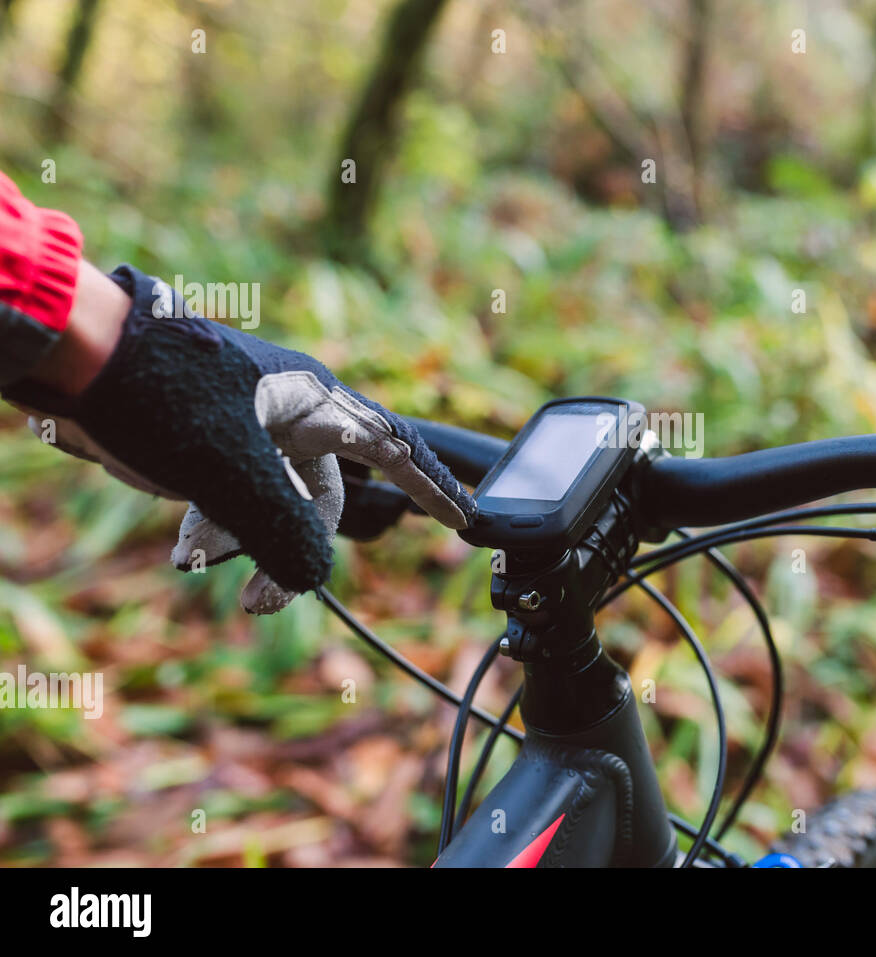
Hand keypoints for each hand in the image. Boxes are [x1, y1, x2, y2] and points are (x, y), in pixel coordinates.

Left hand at [4, 264, 472, 612]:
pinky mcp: (210, 441)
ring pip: (270, 503)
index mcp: (314, 403)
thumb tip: (313, 578)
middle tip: (260, 603)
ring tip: (192, 560)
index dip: (434, 486)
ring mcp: (250, 428)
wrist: (72, 362)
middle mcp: (291, 415)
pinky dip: (214, 526)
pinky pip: (231, 497)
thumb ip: (283, 529)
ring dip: (239, 540)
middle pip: (320, 497)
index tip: (465, 518)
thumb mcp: (228, 469)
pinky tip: (183, 550)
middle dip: (292, 550)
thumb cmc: (157, 396)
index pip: (393, 448)